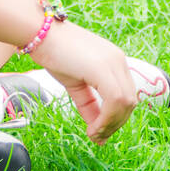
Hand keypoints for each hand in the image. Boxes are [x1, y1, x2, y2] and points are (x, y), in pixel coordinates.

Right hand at [27, 20, 137, 144]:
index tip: (102, 133)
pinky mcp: (103, 67)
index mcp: (115, 61)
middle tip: (99, 138)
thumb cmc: (54, 54)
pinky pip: (115, 100)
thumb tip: (96, 129)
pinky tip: (93, 128)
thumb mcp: (76, 84)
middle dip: (116, 124)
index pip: (126, 95)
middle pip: (130, 101)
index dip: (117, 118)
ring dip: (111, 124)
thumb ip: (89, 104)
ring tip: (94, 135)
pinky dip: (106, 119)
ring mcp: (113, 62)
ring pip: (125, 103)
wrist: (39, 33)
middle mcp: (119, 60)